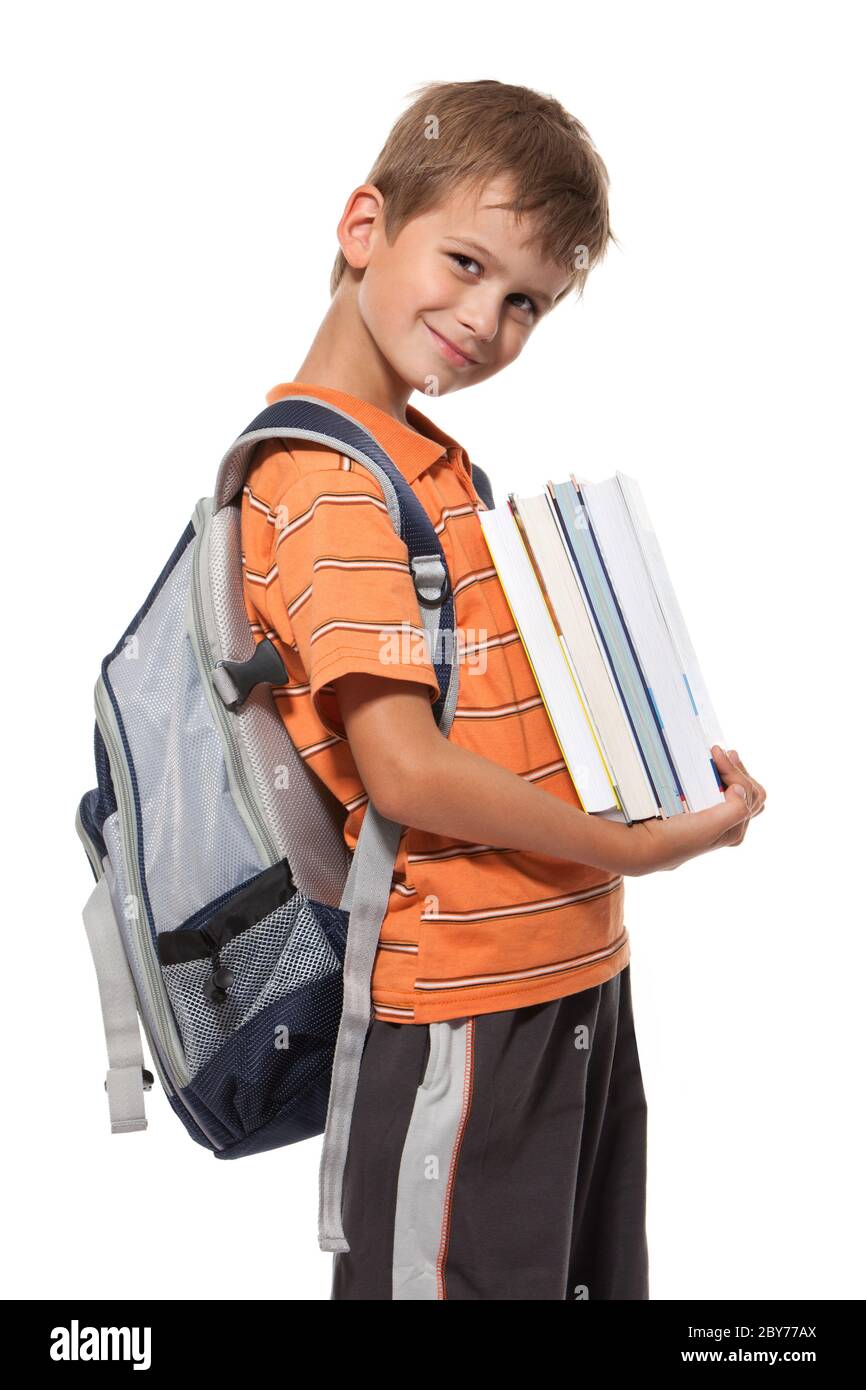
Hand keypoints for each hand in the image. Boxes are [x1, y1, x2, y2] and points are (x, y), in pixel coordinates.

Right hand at [626, 745, 766, 874]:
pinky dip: (720, 778)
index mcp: (735, 830)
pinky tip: (711, 769)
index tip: (715, 752)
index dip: (734, 769)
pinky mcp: (702, 812)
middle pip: (749, 790)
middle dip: (737, 769)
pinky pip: (722, 792)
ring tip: (720, 757)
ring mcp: (716, 818)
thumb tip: (741, 789)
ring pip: (737, 790)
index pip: (748, 792)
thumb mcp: (710, 826)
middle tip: (722, 752)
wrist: (647, 844)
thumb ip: (735, 810)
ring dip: (731, 772)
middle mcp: (729, 826)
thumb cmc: (677, 836)